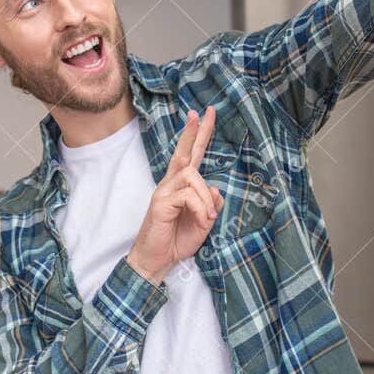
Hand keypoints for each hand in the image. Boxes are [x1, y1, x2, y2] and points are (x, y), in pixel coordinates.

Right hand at [127, 106, 225, 284]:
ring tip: (208, 218)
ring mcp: (164, 191)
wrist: (157, 261)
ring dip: (205, 198)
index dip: (199, 135)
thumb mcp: (204, 222)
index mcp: (182, 187)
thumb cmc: (177, 240)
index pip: (192, 156)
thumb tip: (215, 188)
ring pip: (192, 176)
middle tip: (202, 112)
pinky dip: (200, 208)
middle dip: (195, 132)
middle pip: (184, 152)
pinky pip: (188, 195)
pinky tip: (202, 220)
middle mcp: (171, 184)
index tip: (206, 114)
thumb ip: (211, 204)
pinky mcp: (160, 202)